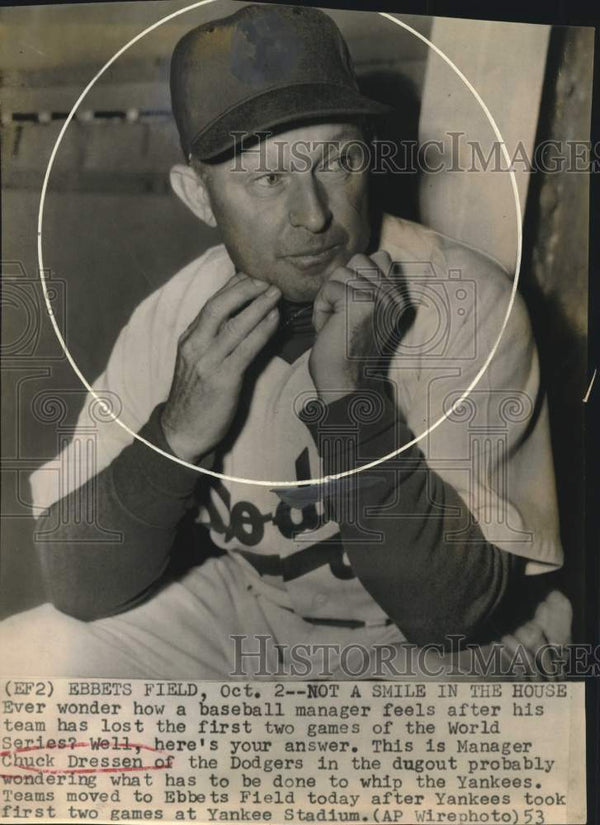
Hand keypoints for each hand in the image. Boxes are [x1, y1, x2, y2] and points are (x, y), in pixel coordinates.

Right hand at [161, 273, 279, 461]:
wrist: (182, 431)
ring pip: (235, 325)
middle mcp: (195, 346)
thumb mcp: (197, 362)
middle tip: (266, 280)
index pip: (210, 304)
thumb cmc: (195, 397)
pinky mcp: (223, 379)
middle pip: (219, 306)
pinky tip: (274, 320)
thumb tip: (237, 320)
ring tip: (276, 293)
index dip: (232, 287)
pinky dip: (262, 330)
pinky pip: (246, 348)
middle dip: (244, 289)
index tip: (251, 275)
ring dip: (258, 306)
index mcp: (188, 340)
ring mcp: (208, 361)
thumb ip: (212, 341)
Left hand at [308, 249, 404, 401]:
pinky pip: (328, 288)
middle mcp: (392, 295)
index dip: (357, 275)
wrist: (345, 382)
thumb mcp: (364, 314)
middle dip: (342, 283)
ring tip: (334, 322)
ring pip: (341, 272)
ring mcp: (378, 297)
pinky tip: (329, 328)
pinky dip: (321, 307)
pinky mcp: (360, 301)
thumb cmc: (346, 351)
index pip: (380, 258)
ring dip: (329, 297)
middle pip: (359, 259)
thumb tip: (352, 263)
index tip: (352, 305)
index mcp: (397, 298)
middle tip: (341, 313)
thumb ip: (365, 288)